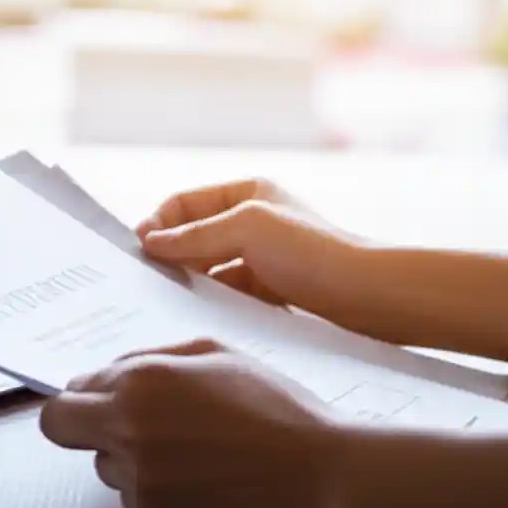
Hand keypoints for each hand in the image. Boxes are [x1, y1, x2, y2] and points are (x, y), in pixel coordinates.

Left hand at [39, 340, 346, 507]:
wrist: (317, 473)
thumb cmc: (275, 408)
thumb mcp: (213, 353)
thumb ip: (149, 358)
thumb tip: (106, 373)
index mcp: (139, 382)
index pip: (68, 391)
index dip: (84, 393)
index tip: (95, 396)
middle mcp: (128, 428)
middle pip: (61, 428)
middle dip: (80, 423)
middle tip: (117, 422)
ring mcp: (137, 476)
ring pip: (102, 462)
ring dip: (126, 453)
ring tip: (185, 446)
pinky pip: (130, 495)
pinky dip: (151, 485)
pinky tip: (195, 473)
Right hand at [136, 178, 364, 321]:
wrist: (367, 296)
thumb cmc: (311, 252)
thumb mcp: (246, 230)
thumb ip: (195, 236)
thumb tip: (150, 241)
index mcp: (248, 193)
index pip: (185, 202)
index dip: (160, 222)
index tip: (139, 249)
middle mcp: (254, 220)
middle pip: (195, 236)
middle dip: (173, 254)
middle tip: (151, 280)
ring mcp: (262, 256)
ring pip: (211, 268)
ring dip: (193, 281)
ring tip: (176, 300)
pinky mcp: (271, 290)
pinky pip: (230, 293)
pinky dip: (215, 301)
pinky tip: (206, 315)